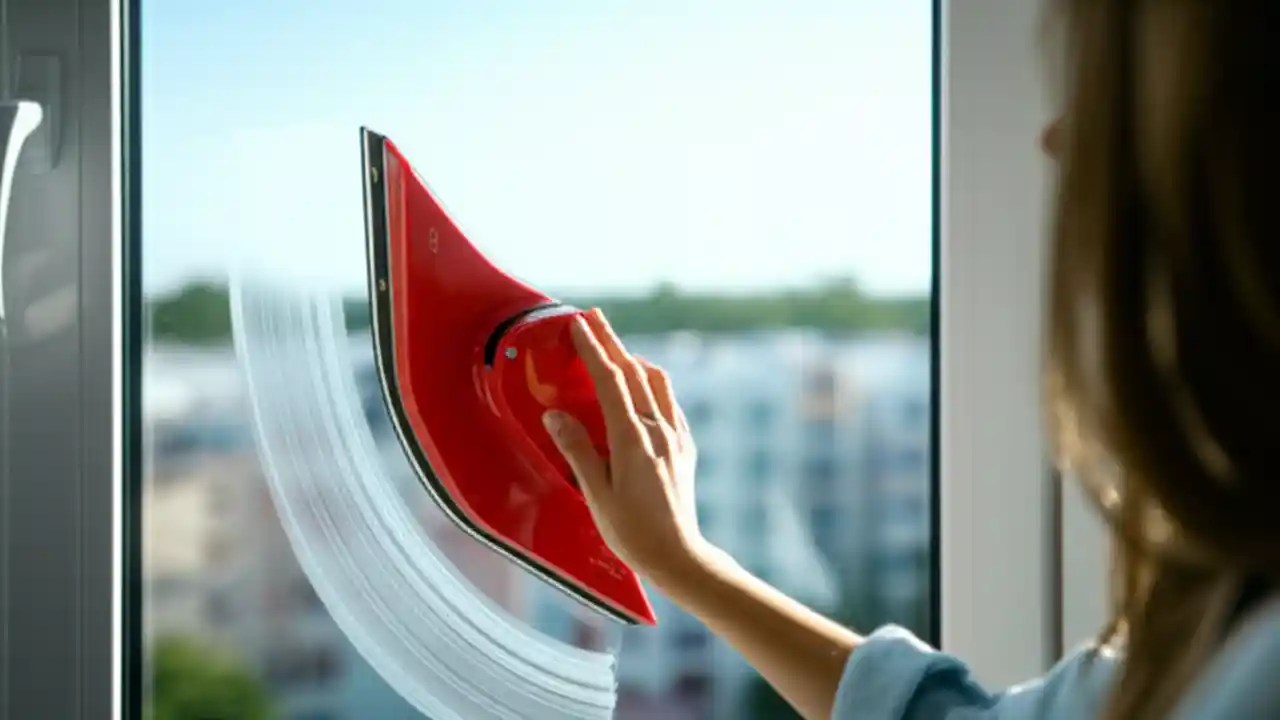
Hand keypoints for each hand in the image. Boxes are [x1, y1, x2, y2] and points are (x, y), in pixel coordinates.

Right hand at [542, 309, 711, 584]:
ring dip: (633, 359)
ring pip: (655, 382)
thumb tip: (555, 416)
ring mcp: (676, 436)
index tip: (578, 324)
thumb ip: (577, 450)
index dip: (593, 349)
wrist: (678, 555)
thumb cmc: (632, 532)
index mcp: (633, 440)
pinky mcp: (685, 446)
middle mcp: (659, 430)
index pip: (610, 381)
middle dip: (611, 341)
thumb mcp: (596, 494)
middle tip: (593, 316)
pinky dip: (651, 384)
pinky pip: (668, 402)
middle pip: (633, 372)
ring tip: (615, 347)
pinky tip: (643, 387)